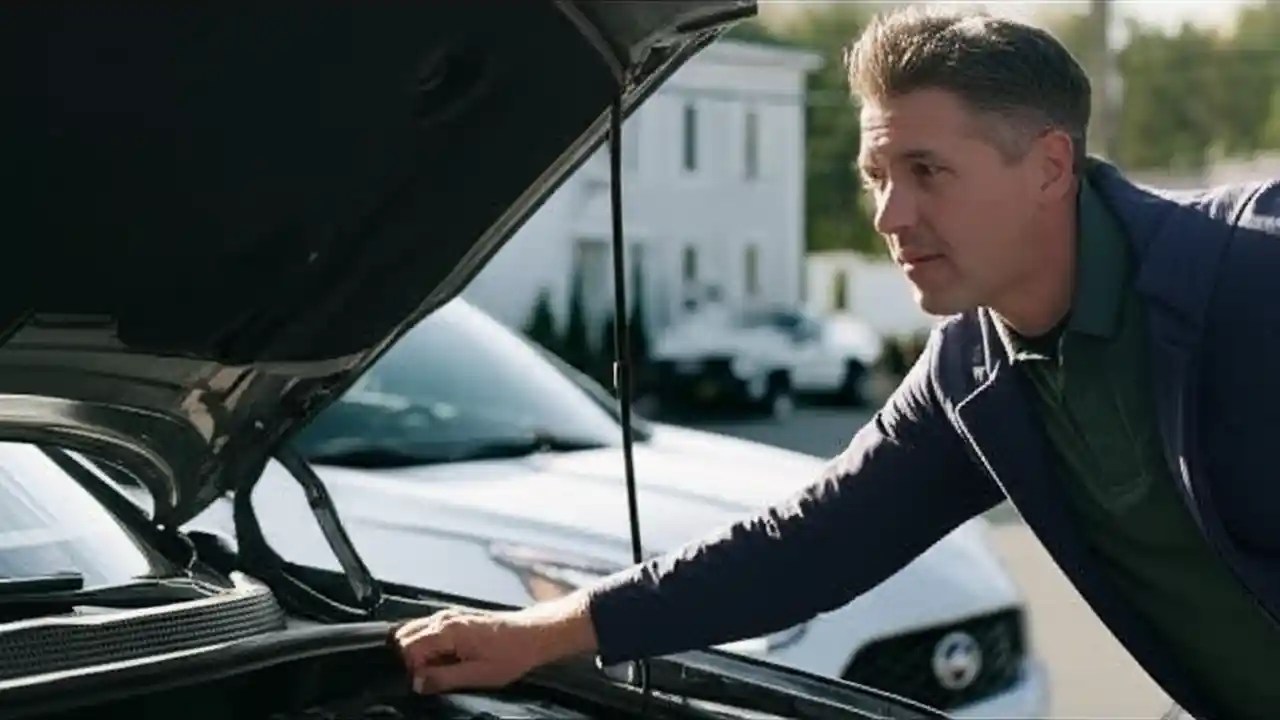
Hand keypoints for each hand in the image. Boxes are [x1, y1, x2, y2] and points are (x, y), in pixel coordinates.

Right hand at [391, 593, 597, 694]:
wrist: (533, 634)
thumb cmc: (510, 655)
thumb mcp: (478, 674)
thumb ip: (444, 678)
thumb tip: (417, 683)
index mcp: (448, 630)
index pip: (408, 647)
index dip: (412, 668)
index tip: (428, 681)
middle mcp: (444, 618)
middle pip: (405, 636)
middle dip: (411, 658)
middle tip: (432, 675)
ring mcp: (449, 615)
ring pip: (415, 631)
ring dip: (420, 651)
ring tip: (441, 666)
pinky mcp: (456, 618)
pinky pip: (429, 629)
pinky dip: (429, 644)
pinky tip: (447, 657)